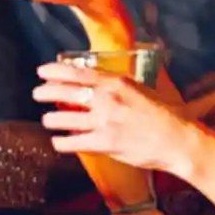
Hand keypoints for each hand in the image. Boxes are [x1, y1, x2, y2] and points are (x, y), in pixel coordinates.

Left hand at [35, 63, 197, 177]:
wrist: (177, 140)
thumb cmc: (165, 115)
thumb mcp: (142, 90)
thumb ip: (120, 87)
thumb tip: (102, 84)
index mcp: (117, 82)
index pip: (78, 73)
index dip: (56, 71)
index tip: (43, 71)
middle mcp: (107, 99)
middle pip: (65, 92)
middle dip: (45, 92)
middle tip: (37, 93)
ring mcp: (104, 121)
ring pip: (63, 118)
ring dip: (51, 119)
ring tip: (48, 119)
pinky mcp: (104, 143)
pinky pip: (71, 142)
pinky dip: (61, 142)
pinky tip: (59, 141)